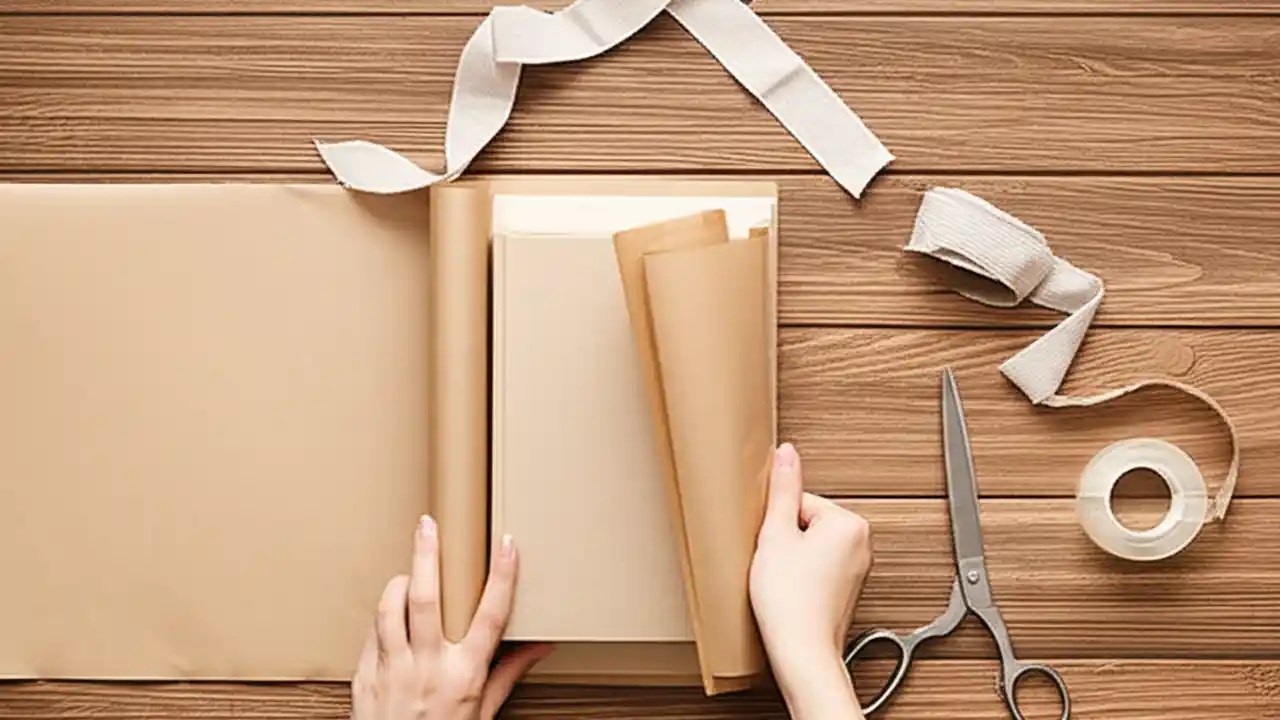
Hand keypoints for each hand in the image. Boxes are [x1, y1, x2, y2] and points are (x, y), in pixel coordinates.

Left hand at [351, 516, 552, 719]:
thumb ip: (507, 674)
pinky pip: (372, 634)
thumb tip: (538, 648)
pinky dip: (382, 618)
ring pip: (390, 609)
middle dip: (427, 555)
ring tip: (407, 568)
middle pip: (426, 597)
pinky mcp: (366, 678)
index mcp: (464, 675)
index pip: (490, 614)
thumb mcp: (484, 713)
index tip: (508, 544)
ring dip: (398, 581)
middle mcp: (428, 668)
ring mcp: (393, 672)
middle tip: (428, 525)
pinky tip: (390, 613)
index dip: (502, 575)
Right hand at [750, 443, 872, 718]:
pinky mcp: (847, 589)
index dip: (776, 524)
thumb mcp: (775, 535)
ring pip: (809, 546)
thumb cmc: (790, 603)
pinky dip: (801, 577)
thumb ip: (782, 489)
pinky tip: (791, 594)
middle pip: (806, 522)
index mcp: (849, 523)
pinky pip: (817, 568)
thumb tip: (786, 453)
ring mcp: (857, 568)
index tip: (772, 546)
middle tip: (776, 566)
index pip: (799, 502)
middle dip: (785, 541)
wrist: (802, 653)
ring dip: (791, 559)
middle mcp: (861, 543)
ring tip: (784, 583)